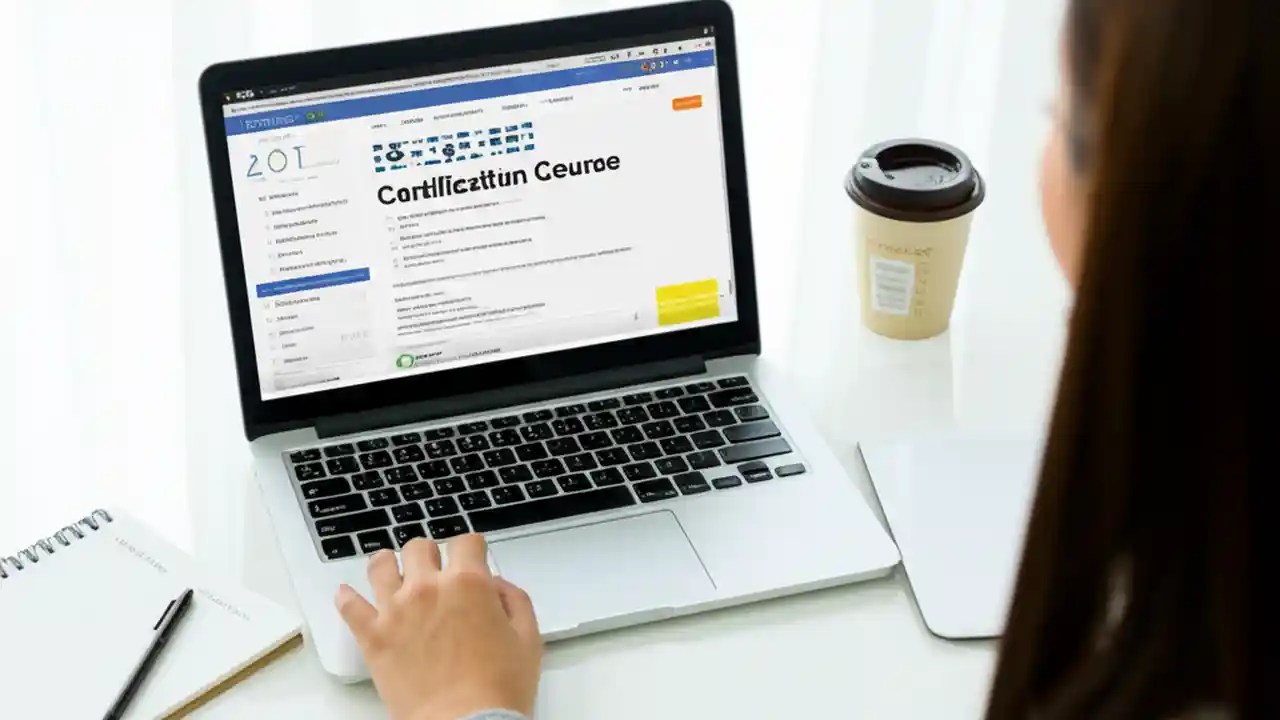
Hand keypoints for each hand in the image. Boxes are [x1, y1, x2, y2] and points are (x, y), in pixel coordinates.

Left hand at [335, 535, 542, 719]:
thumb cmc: (497, 691)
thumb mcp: (528, 640)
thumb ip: (515, 601)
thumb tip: (498, 586)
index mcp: (469, 584)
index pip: (466, 542)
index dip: (471, 548)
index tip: (471, 556)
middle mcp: (428, 588)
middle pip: (420, 547)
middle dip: (430, 555)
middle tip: (435, 571)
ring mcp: (395, 610)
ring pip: (380, 565)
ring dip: (388, 565)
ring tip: (392, 572)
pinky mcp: (373, 637)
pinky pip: (349, 606)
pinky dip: (347, 597)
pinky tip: (347, 594)